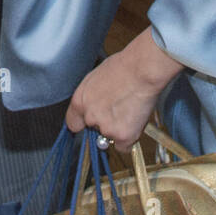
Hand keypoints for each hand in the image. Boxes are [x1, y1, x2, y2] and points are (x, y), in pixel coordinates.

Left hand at [65, 30, 183, 150]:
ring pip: (110, 138)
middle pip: (93, 130)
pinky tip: (135, 122)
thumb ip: (91, 95)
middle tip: (117, 109)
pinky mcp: (123, 136)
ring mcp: (106, 128)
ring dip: (118, 130)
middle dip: (104, 123)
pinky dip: (129, 139)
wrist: (142, 70)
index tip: (88, 123)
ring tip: (129, 110)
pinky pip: (124, 147)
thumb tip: (93, 101)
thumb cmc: (123, 67)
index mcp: (80, 101)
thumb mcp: (96, 78)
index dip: (83, 123)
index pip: (73, 124)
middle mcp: (90, 116)